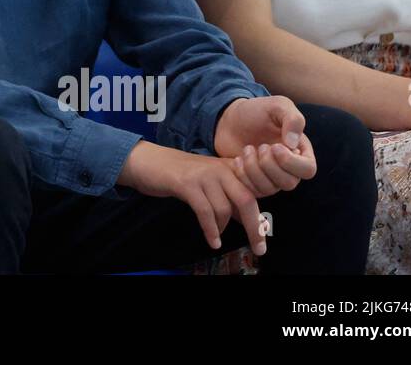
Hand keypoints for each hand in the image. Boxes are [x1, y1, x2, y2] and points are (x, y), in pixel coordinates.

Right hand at [118, 141, 268, 255]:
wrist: (147, 161)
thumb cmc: (178, 174)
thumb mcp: (208, 183)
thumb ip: (227, 199)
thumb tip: (249, 222)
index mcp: (228, 167)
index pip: (253, 192)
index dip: (260, 216)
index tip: (263, 238)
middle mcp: (219, 168)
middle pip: (246, 200)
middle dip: (255, 228)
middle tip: (259, 249)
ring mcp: (203, 175)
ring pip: (224, 208)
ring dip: (223, 228)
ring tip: (218, 238)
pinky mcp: (186, 184)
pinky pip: (205, 211)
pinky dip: (210, 230)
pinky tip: (212, 241)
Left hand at [214, 96, 316, 195]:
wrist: (229, 119)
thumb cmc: (257, 111)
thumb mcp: (278, 105)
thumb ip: (292, 119)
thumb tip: (293, 144)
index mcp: (300, 152)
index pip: (308, 170)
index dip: (291, 162)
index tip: (274, 146)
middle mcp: (289, 169)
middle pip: (289, 183)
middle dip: (269, 165)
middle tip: (259, 146)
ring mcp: (271, 178)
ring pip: (270, 189)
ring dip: (254, 169)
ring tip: (247, 149)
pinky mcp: (254, 183)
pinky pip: (252, 191)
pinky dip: (242, 176)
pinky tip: (237, 159)